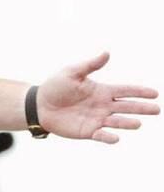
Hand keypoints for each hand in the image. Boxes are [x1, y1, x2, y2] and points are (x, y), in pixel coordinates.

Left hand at [36, 53, 158, 143]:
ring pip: (116, 122)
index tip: (155, 93)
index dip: (140, 92)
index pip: (125, 91)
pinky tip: (116, 138)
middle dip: (141, 108)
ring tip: (138, 124)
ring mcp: (96, 119)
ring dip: (127, 123)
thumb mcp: (73, 72)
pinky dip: (108, 137)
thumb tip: (106, 53)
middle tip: (157, 110)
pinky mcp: (86, 131)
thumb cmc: (56, 86)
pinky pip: (100, 135)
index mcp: (102, 91)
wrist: (40, 105)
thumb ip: (90, 65)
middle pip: (126, 107)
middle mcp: (103, 106)